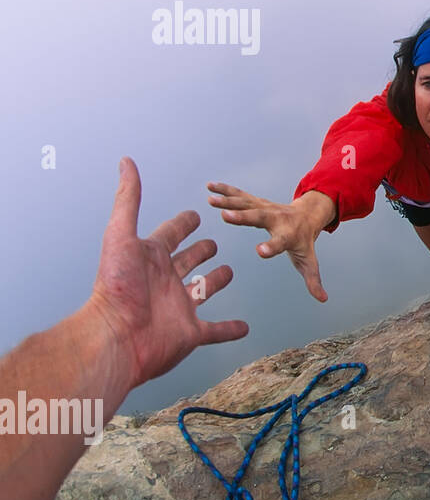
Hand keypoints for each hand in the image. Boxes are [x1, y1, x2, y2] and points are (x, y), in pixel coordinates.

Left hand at [85, 157, 248, 390]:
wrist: (116, 337)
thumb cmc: (116, 286)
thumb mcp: (121, 235)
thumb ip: (128, 199)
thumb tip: (125, 161)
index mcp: (150, 257)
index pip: (170, 234)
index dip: (183, 224)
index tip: (194, 215)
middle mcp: (165, 280)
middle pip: (188, 260)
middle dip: (200, 251)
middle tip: (212, 243)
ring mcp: (179, 307)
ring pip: (203, 290)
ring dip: (215, 282)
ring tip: (229, 273)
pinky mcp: (190, 333)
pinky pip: (215, 330)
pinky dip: (229, 329)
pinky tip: (243, 327)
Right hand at [207, 181, 329, 301]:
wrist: (308, 214)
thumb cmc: (305, 242)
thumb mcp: (309, 262)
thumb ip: (314, 280)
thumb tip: (323, 299)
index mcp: (288, 235)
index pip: (280, 242)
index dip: (271, 247)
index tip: (259, 251)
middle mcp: (277, 219)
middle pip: (259, 218)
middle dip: (243, 218)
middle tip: (225, 216)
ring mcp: (266, 208)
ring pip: (246, 203)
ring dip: (228, 201)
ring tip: (210, 200)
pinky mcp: (257, 202)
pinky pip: (239, 196)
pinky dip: (225, 190)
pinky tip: (210, 187)